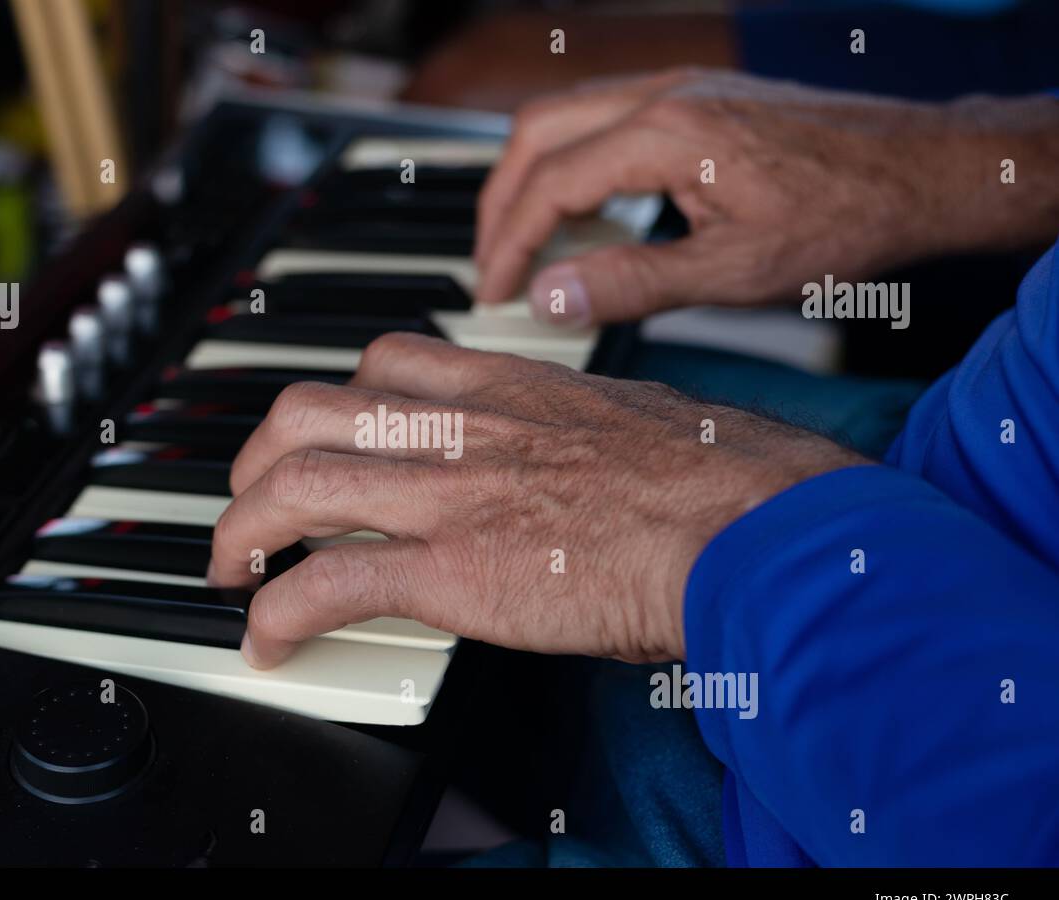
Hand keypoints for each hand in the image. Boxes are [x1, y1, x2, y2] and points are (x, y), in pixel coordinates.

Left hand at [206, 333, 865, 668]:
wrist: (745, 527)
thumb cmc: (717, 477)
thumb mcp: (631, 418)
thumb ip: (572, 426)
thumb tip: (567, 452)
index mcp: (506, 386)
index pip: (385, 361)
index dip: (337, 398)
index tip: (326, 432)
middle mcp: (460, 428)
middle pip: (310, 410)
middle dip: (260, 454)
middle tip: (256, 496)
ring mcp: (447, 494)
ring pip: (296, 486)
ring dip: (242, 529)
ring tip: (233, 567)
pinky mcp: (451, 571)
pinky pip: (328, 582)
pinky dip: (279, 612)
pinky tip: (268, 639)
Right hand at [475, 69, 1058, 324]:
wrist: (922, 172)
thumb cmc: (846, 217)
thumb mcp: (732, 273)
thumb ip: (630, 283)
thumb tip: (550, 297)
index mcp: (666, 134)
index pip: (548, 183)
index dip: (508, 243)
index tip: (492, 291)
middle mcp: (666, 94)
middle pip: (536, 132)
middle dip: (499, 201)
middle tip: (492, 263)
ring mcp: (683, 88)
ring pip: (567, 116)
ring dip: (532, 176)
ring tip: (527, 242)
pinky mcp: (701, 98)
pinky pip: (606, 116)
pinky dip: (573, 161)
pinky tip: (589, 210)